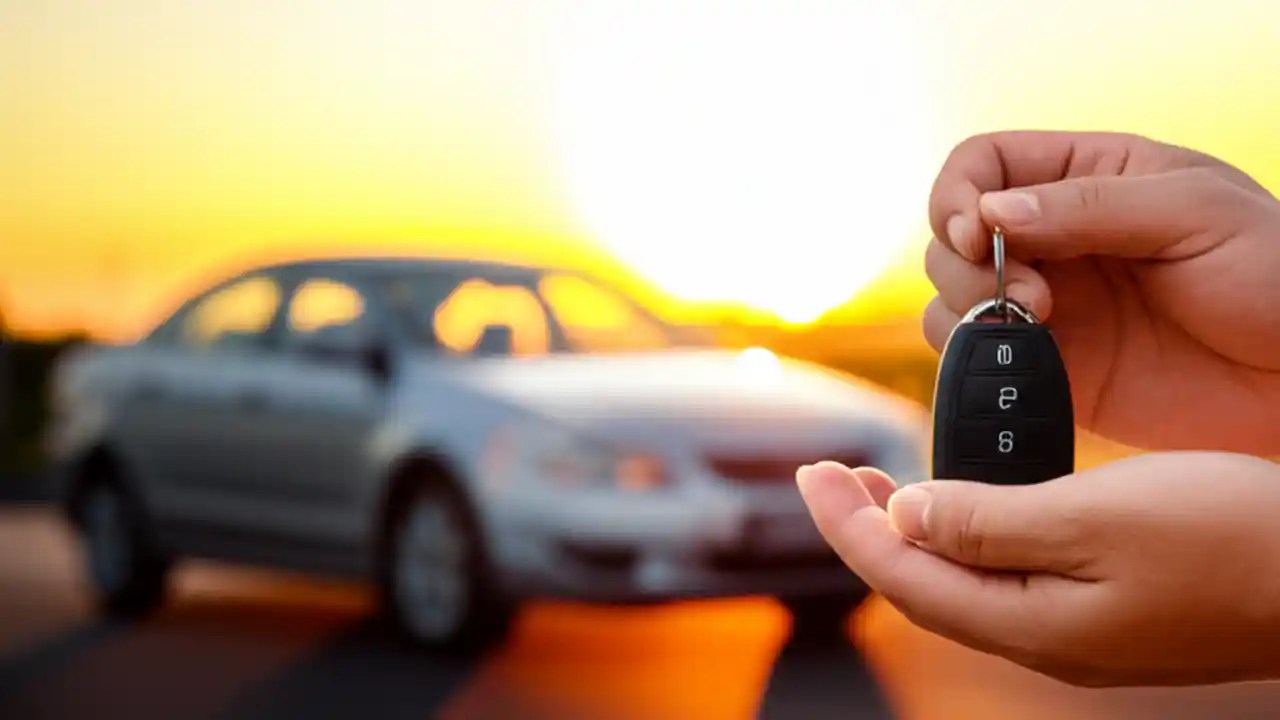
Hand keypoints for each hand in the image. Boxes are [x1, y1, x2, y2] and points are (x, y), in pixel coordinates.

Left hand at [796, 457, 1279, 686]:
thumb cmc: (1230, 538)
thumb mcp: (1094, 517)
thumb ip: (987, 523)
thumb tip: (903, 519)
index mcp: (1032, 625)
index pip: (902, 577)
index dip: (845, 525)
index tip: (810, 470)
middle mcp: (1047, 642)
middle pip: (924, 588)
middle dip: (867, 529)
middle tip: (834, 472)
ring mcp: (1080, 633)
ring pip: (964, 585)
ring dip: (915, 532)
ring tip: (882, 484)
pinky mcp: (1110, 614)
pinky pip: (1008, 579)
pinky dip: (968, 538)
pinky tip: (969, 508)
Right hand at [927, 131, 1279, 453]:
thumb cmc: (1273, 278)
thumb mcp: (1193, 213)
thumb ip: (1089, 206)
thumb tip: (990, 212)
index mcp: (1089, 176)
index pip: (983, 163)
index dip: (957, 194)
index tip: (976, 233)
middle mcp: (1054, 238)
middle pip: (951, 232)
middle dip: (965, 262)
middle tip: (1031, 296)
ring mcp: (1047, 304)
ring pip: (949, 296)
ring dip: (965, 309)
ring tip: (1033, 327)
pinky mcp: (1049, 366)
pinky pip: (976, 357)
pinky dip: (975, 359)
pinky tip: (1029, 363)